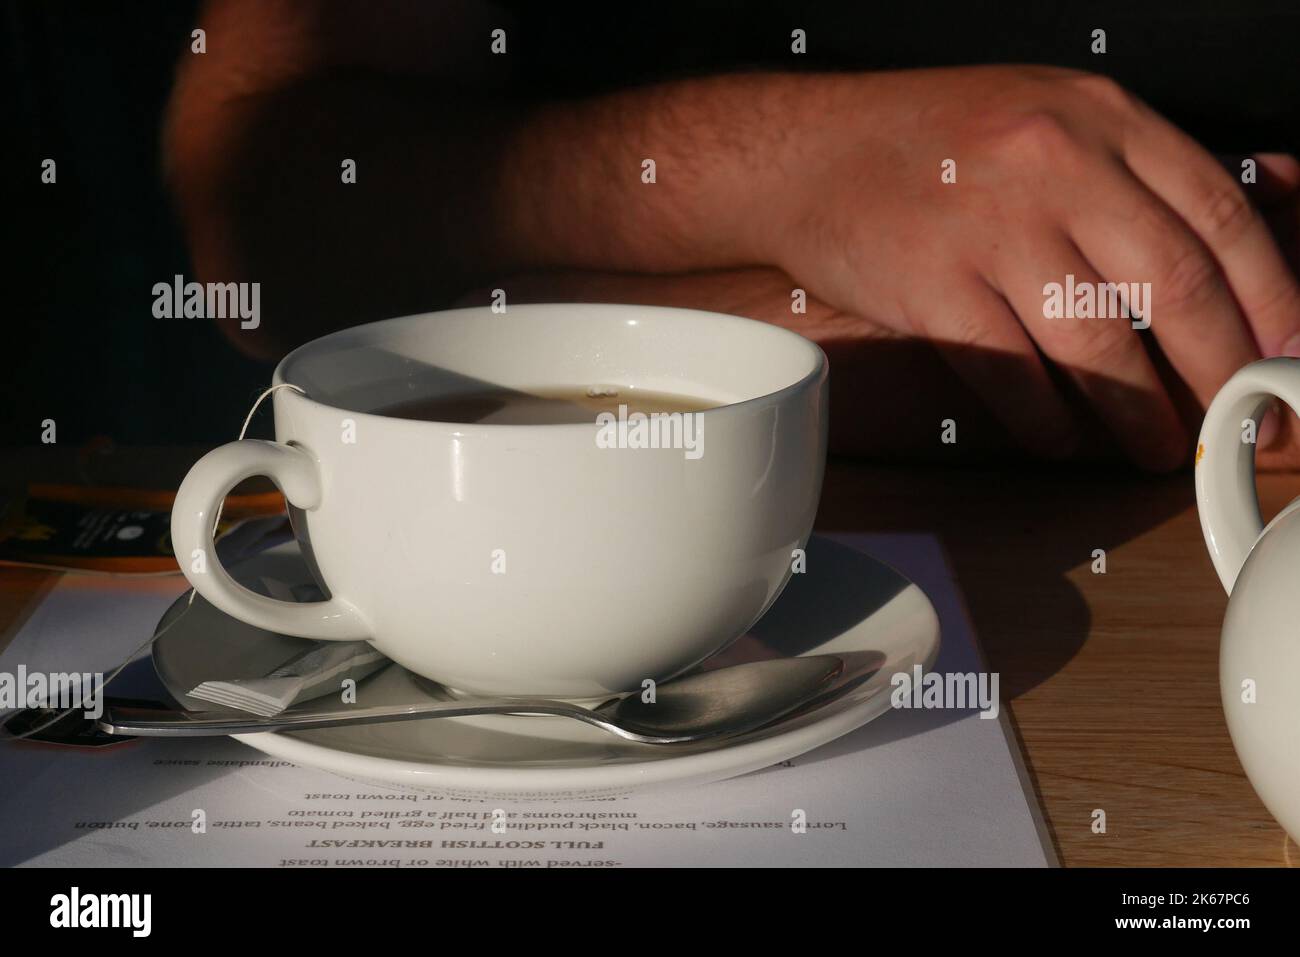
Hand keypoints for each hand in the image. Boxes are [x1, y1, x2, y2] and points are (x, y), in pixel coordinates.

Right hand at [763, 66, 1299, 469]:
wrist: (809, 152)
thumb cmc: (926, 140)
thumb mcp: (1045, 115)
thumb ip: (1126, 171)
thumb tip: (1213, 256)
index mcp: (1098, 117)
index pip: (1219, 213)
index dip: (1269, 296)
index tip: (1285, 352)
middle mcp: (1053, 164)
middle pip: (1175, 284)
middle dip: (1220, 368)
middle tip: (1235, 418)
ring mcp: (990, 227)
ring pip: (1098, 343)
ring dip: (1141, 412)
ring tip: (1158, 448)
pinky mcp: (932, 287)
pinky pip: (1011, 372)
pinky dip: (1046, 419)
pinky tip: (1063, 438)